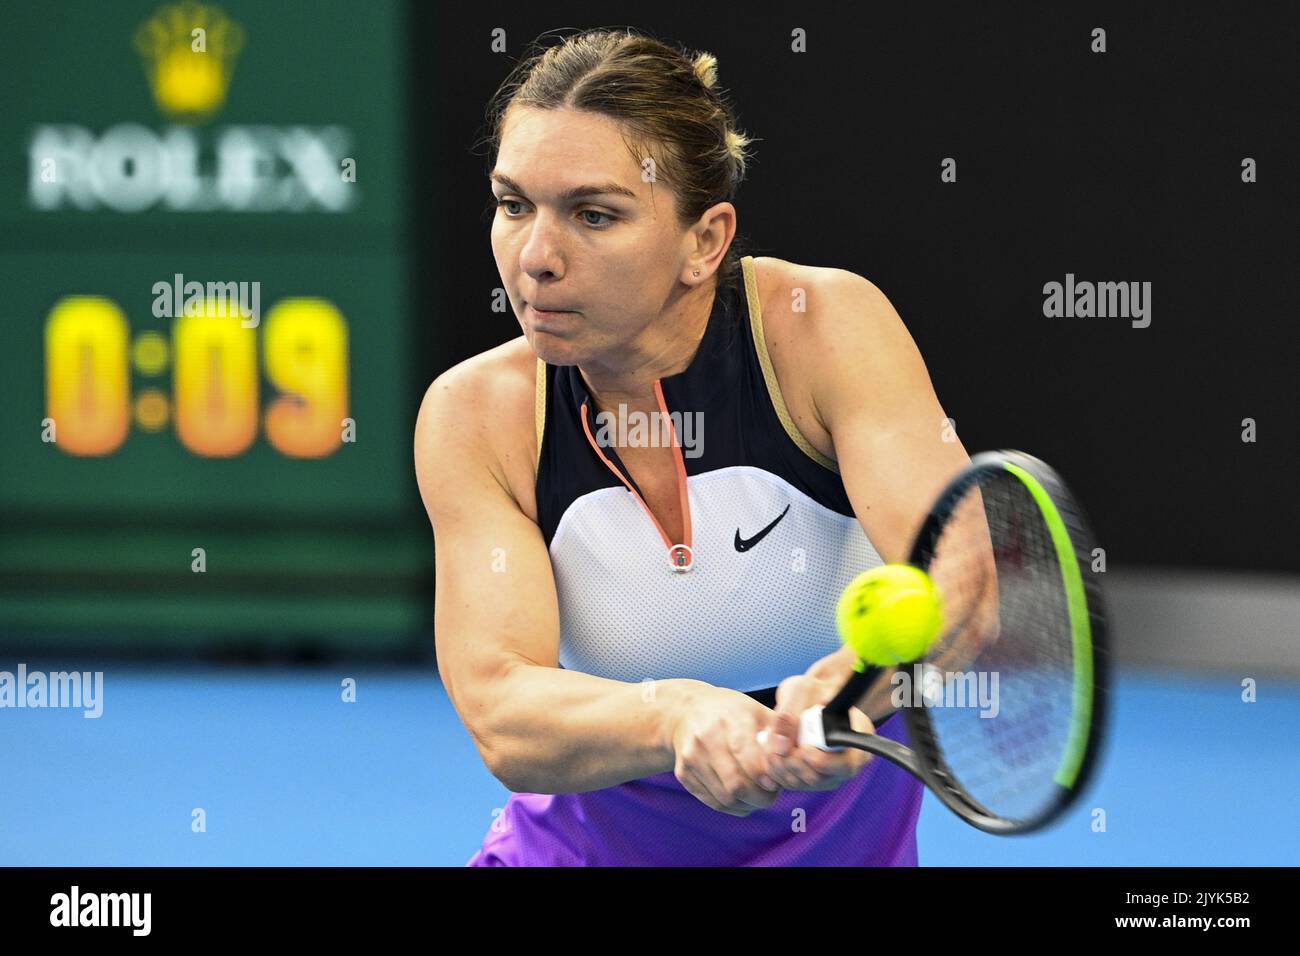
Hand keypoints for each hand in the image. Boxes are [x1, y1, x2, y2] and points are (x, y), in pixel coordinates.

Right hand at [669, 683, 783, 816]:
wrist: (687, 712)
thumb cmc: (731, 713)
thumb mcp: (756, 711)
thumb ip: (778, 734)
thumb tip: (797, 760)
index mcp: (730, 718)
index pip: (749, 758)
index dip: (766, 777)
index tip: (777, 783)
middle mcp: (707, 738)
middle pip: (736, 784)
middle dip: (761, 797)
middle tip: (772, 794)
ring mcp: (692, 757)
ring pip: (726, 798)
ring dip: (748, 804)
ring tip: (759, 795)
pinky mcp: (684, 773)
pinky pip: (714, 802)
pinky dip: (733, 806)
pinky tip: (743, 797)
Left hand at [760, 674, 873, 790]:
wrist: (810, 696)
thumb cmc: (814, 690)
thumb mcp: (803, 690)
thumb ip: (790, 714)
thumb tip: (780, 746)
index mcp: (858, 740)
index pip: (846, 764)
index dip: (821, 761)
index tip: (802, 748)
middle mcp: (846, 762)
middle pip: (822, 779)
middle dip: (795, 764)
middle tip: (777, 747)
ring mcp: (829, 773)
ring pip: (804, 784)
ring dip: (782, 767)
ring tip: (771, 745)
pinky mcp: (810, 777)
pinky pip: (792, 784)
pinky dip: (777, 771)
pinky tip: (770, 752)